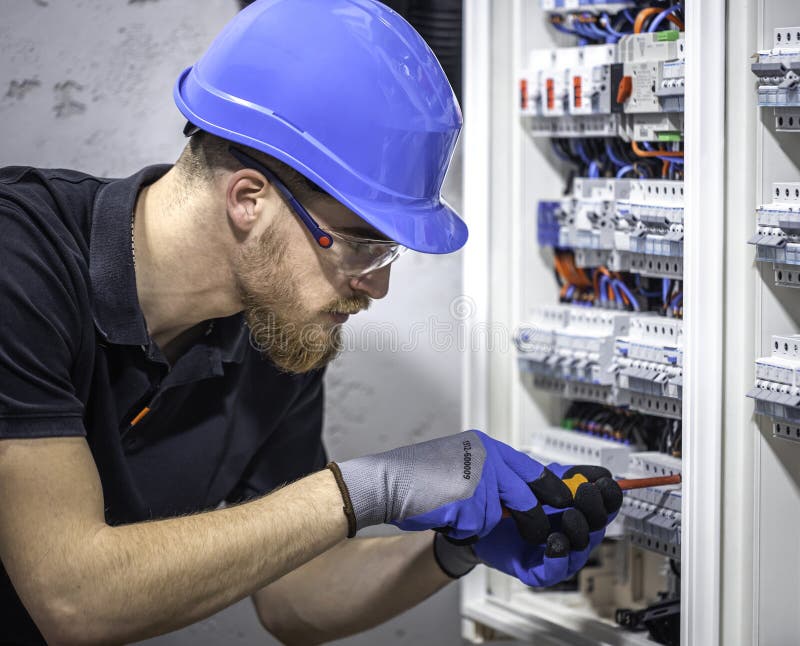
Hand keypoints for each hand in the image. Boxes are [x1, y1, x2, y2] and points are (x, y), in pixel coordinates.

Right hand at [328, 430, 547, 538]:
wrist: (386, 481)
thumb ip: (488, 474)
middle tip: (536, 532)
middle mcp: (486, 459)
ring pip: (494, 518)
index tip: (565, 499)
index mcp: (486, 446)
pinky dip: (460, 529)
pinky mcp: (467, 502)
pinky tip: (442, 514)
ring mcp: (477, 480)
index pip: (530, 468)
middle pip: (525, 497)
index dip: (550, 487)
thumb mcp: (461, 462)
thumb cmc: (417, 475)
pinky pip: (474, 528)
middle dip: (532, 520)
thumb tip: (517, 496)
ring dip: (474, 523)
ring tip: (450, 508)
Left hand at [470, 464, 621, 586]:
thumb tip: (600, 472)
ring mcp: (557, 554)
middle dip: (594, 510)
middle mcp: (572, 535)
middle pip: (597, 528)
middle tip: (584, 493)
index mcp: (578, 512)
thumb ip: (570, 474)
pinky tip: (556, 543)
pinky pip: (552, 572)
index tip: (603, 483)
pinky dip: (557, 559)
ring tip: (569, 516)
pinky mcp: (537, 570)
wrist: (480, 515)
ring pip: (578, 551)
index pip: (605, 507)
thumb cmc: (513, 500)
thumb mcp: (542, 480)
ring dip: (578, 532)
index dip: (609, 497)